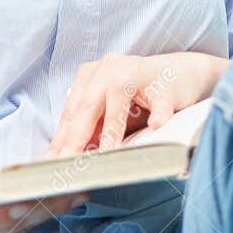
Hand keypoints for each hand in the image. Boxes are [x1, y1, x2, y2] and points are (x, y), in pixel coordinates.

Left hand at [48, 51, 228, 156]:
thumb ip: (93, 127)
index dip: (61, 138)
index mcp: (92, 73)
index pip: (72, 111)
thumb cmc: (141, 95)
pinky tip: (155, 127)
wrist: (183, 74)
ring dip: (112, 131)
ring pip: (119, 103)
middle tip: (67, 164)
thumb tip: (69, 157)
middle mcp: (110, 68)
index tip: (50, 162)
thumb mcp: (111, 109)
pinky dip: (158, 115)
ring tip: (104, 155)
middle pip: (89, 106)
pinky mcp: (164, 83)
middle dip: (76, 138)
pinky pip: (159, 103)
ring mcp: (137, 72)